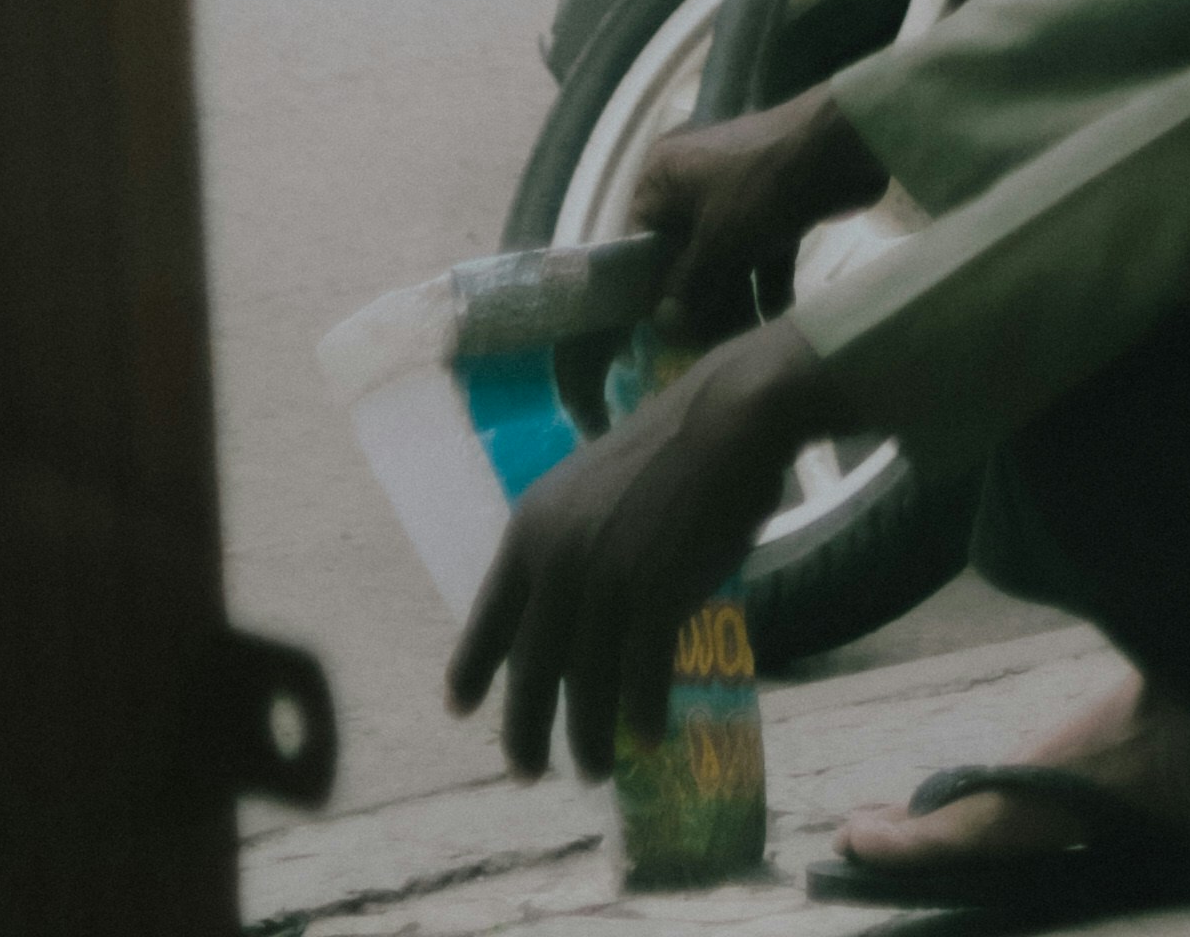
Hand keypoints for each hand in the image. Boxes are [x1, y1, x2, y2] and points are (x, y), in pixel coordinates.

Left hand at [449, 312, 824, 785]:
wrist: (730, 417)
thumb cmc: (671, 451)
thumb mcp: (592, 494)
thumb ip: (569, 551)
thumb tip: (561, 624)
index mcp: (532, 527)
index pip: (490, 615)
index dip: (472, 667)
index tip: (458, 708)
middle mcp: (557, 558)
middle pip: (531, 667)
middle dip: (525, 729)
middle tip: (528, 772)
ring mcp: (605, 577)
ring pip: (585, 684)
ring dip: (588, 738)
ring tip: (595, 769)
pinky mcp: (655, 593)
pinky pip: (641, 677)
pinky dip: (643, 715)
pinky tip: (650, 738)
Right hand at [628, 84, 880, 345]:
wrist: (842, 143)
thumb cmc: (762, 186)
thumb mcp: (717, 241)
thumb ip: (687, 287)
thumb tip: (661, 327)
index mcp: (663, 178)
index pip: (640, 244)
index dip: (649, 291)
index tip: (660, 336)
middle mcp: (692, 184)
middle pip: (685, 258)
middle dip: (701, 304)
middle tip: (710, 347)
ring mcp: (736, 195)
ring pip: (725, 260)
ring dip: (736, 302)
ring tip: (748, 340)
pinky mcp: (773, 206)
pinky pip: (759, 254)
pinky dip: (767, 285)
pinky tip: (778, 320)